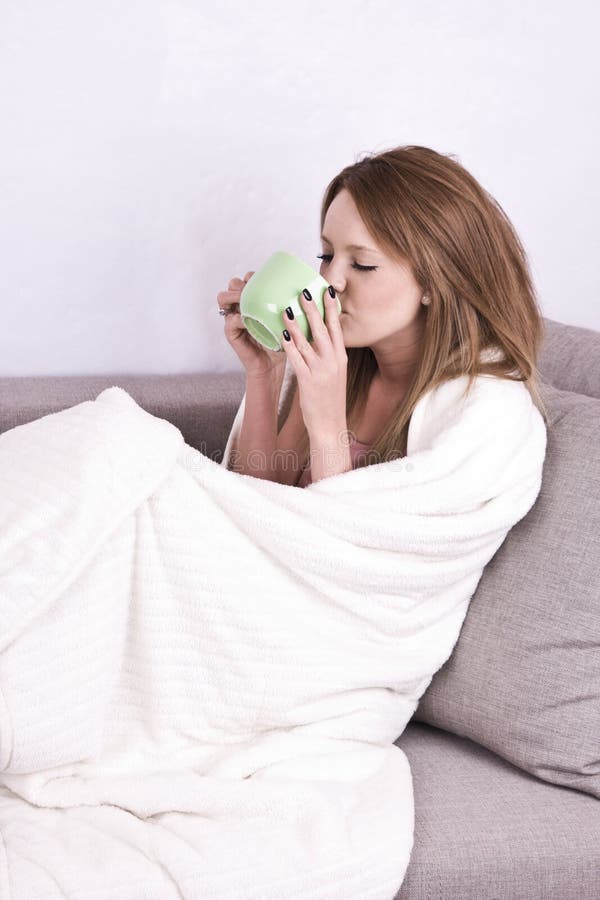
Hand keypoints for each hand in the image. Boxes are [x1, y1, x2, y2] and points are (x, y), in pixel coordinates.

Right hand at [217, 272, 286, 379]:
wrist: (274, 366)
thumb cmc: (283, 343)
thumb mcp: (291, 320)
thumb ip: (294, 305)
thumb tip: (311, 290)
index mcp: (255, 302)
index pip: (248, 279)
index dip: (253, 275)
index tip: (267, 278)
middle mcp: (242, 307)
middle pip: (233, 284)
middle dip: (242, 282)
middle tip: (255, 288)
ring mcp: (234, 318)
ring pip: (224, 297)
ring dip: (234, 295)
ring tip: (247, 300)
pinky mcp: (231, 333)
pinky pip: (230, 320)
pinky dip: (238, 318)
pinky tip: (248, 319)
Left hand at [281, 286, 347, 437]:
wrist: (330, 425)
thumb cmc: (330, 399)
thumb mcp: (335, 374)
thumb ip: (329, 355)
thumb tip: (318, 337)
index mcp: (341, 358)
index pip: (337, 328)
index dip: (332, 309)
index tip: (327, 291)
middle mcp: (333, 361)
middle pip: (322, 330)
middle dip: (313, 309)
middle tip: (304, 292)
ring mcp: (321, 371)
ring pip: (307, 342)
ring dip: (296, 324)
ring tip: (287, 309)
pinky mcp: (308, 381)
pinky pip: (297, 359)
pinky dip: (289, 345)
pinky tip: (282, 335)